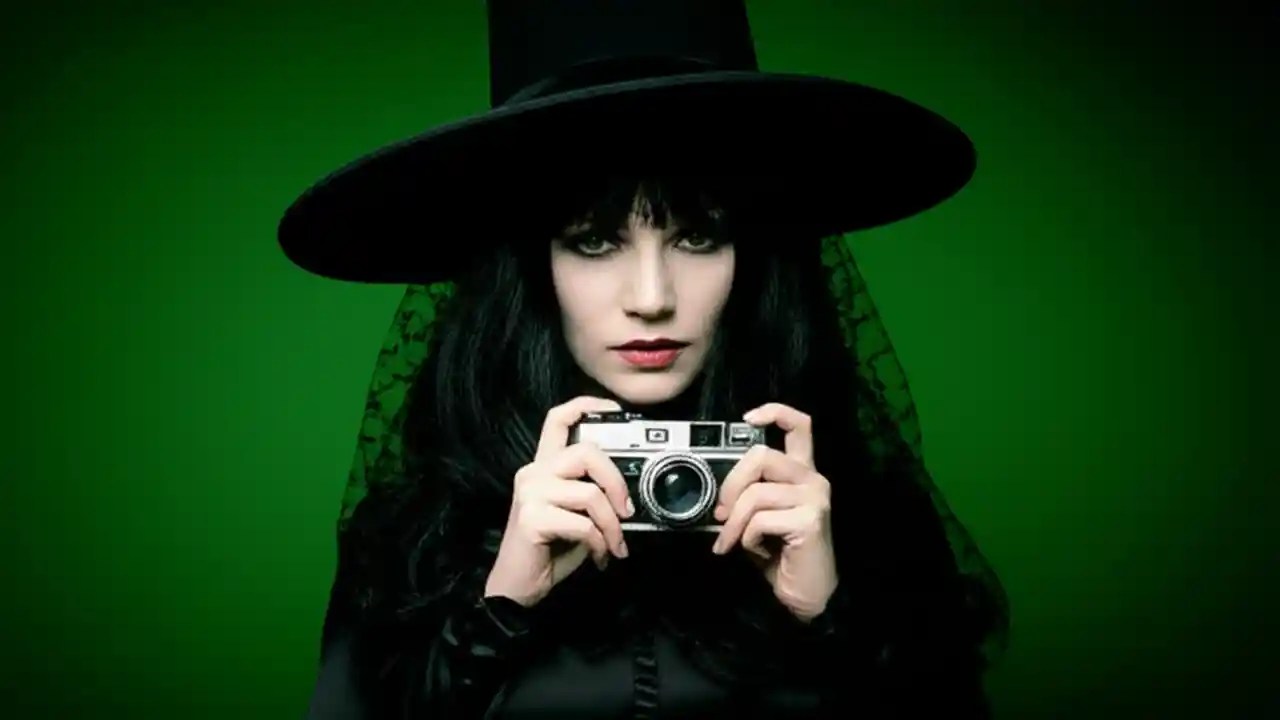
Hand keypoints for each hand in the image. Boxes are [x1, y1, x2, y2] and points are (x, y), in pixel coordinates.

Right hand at [484, 396, 633, 607]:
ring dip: (612, 525)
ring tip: (615, 545)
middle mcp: (533, 473)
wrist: (517, 588)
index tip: (616, 411)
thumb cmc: (549, 551)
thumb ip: (594, 495)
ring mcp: (530, 494)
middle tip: (627, 510)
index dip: (587, 407)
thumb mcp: (576, 516)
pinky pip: (582, 524)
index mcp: (544, 467)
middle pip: (585, 452)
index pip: (558, 419)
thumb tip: (630, 495)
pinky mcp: (531, 519)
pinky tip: (599, 557)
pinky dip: (599, 544)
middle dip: (616, 481)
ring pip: (590, 494)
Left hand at [710, 402, 837, 621]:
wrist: (804, 595)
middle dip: (730, 485)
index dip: (774, 412)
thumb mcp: (760, 518)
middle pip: (761, 456)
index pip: (799, 426)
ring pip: (755, 493)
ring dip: (734, 522)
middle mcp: (812, 479)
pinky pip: (760, 519)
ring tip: (730, 542)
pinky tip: (756, 551)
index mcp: (801, 473)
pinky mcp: (810, 519)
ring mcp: (814, 498)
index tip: (748, 419)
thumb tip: (719, 497)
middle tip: (720, 513)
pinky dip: (747, 538)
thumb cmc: (781, 556)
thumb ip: (748, 495)